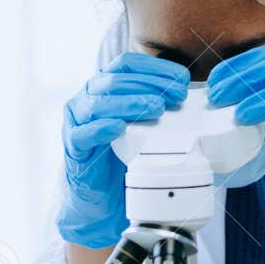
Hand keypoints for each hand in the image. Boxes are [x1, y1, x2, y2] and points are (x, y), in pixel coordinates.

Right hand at [58, 52, 188, 246]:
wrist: (103, 199)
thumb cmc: (125, 158)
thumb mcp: (147, 128)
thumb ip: (159, 108)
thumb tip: (190, 96)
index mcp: (104, 87)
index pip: (126, 65)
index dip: (155, 68)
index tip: (182, 80)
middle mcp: (87, 99)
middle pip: (114, 80)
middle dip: (149, 84)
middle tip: (176, 95)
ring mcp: (77, 121)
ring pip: (99, 102)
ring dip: (131, 102)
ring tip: (156, 108)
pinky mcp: (74, 146)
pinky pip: (84, 133)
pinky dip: (102, 128)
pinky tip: (120, 128)